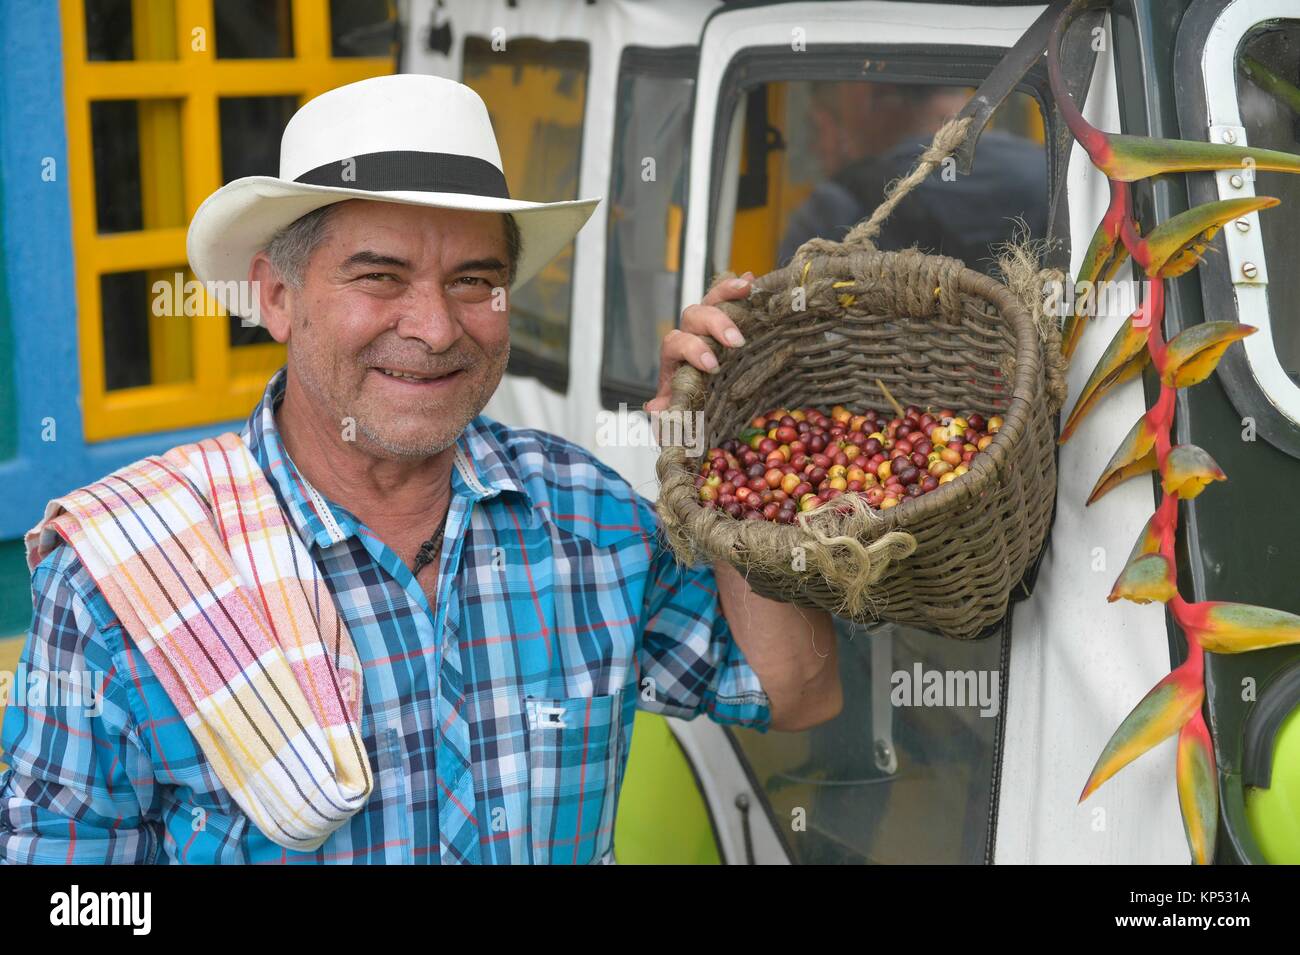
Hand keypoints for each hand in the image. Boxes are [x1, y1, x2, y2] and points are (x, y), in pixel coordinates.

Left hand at [645, 271, 754, 414]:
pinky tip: (752, 280)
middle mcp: (689, 335)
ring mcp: (708, 325)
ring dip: (727, 292)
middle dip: (715, 323)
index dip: (692, 350)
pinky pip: (729, 298)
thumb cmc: (689, 405)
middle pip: (694, 316)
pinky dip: (738, 287)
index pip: (676, 343)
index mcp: (675, 357)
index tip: (711, 365)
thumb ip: (668, 411)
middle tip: (736, 341)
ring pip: (710, 300)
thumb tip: (656, 409)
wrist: (702, 403)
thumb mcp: (678, 413)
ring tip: (747, 288)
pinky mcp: (727, 321)